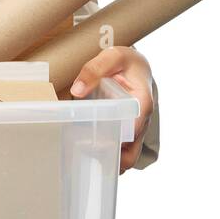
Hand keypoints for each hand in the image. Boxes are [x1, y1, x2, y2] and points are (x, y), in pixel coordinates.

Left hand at [68, 45, 153, 172]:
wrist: (137, 66)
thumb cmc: (126, 62)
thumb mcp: (112, 57)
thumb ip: (94, 70)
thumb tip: (77, 90)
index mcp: (141, 103)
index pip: (132, 131)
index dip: (115, 141)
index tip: (94, 143)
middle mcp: (142, 121)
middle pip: (130, 155)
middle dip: (110, 160)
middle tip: (84, 151)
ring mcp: (137, 131)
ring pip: (126, 159)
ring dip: (108, 161)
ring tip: (83, 153)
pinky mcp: (129, 134)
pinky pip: (121, 153)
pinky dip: (108, 157)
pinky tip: (88, 150)